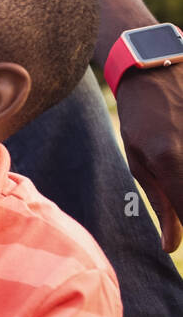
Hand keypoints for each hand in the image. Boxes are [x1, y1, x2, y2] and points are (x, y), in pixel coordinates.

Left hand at [115, 64, 182, 251]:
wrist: (156, 70)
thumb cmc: (141, 118)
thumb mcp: (138, 159)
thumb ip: (161, 204)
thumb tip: (170, 246)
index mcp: (169, 160)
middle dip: (181, 199)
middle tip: (169, 184)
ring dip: (181, 184)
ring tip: (170, 168)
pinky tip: (176, 158)